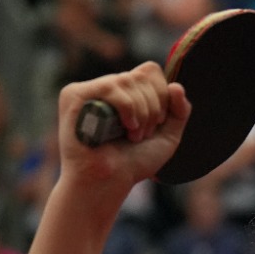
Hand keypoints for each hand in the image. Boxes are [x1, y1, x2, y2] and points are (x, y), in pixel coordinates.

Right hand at [57, 62, 189, 190]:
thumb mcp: (167, 137)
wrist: (109, 182)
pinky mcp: (74, 95)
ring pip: (129, 80)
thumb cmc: (133, 163)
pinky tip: (124, 129)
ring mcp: (89, 90)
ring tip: (132, 136)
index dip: (162, 94)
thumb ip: (180, 111)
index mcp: (124, 92)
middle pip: (143, 75)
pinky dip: (127, 108)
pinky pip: (112, 86)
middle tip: (142, 135)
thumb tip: (176, 84)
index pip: (150, 71)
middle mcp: (106, 87)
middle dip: (154, 108)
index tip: (158, 123)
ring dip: (142, 113)